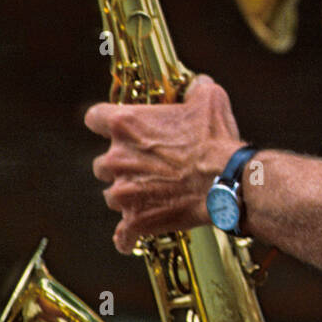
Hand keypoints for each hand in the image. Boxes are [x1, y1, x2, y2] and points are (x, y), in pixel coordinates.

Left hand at [84, 74, 244, 252]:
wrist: (227, 181)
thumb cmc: (215, 140)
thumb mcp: (209, 100)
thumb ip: (195, 88)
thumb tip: (196, 84)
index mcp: (126, 125)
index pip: (94, 118)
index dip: (105, 123)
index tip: (117, 129)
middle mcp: (116, 158)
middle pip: (103, 163)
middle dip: (122, 165)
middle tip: (147, 167)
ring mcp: (123, 191)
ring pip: (112, 195)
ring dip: (129, 195)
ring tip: (152, 195)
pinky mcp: (135, 220)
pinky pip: (122, 235)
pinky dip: (128, 236)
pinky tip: (132, 237)